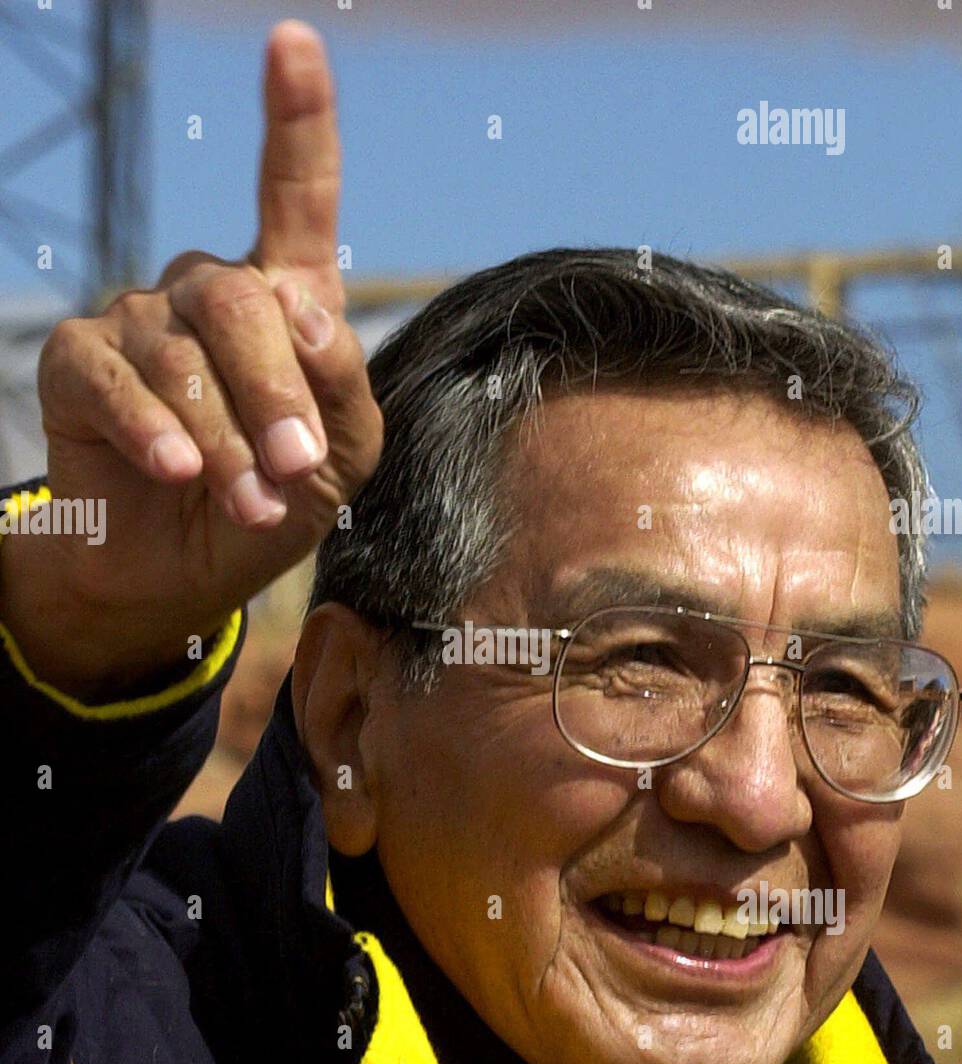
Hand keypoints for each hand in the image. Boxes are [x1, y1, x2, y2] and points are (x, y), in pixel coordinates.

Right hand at [0, 20, 381, 694]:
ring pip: (184, 353)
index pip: (292, 195)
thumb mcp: (341, 459)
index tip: (294, 43)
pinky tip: (177, 471)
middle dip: (277, 390)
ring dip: (226, 437)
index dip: (296, 120)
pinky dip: (156, 430)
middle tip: (294, 466)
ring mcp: (138, 319)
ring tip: (246, 502)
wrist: (181, 573)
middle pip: (244, 300)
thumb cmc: (271, 503)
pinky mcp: (80, 363)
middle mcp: (207, 291)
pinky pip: (116, 380)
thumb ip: (343, 389)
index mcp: (283, 300)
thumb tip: (307, 314)